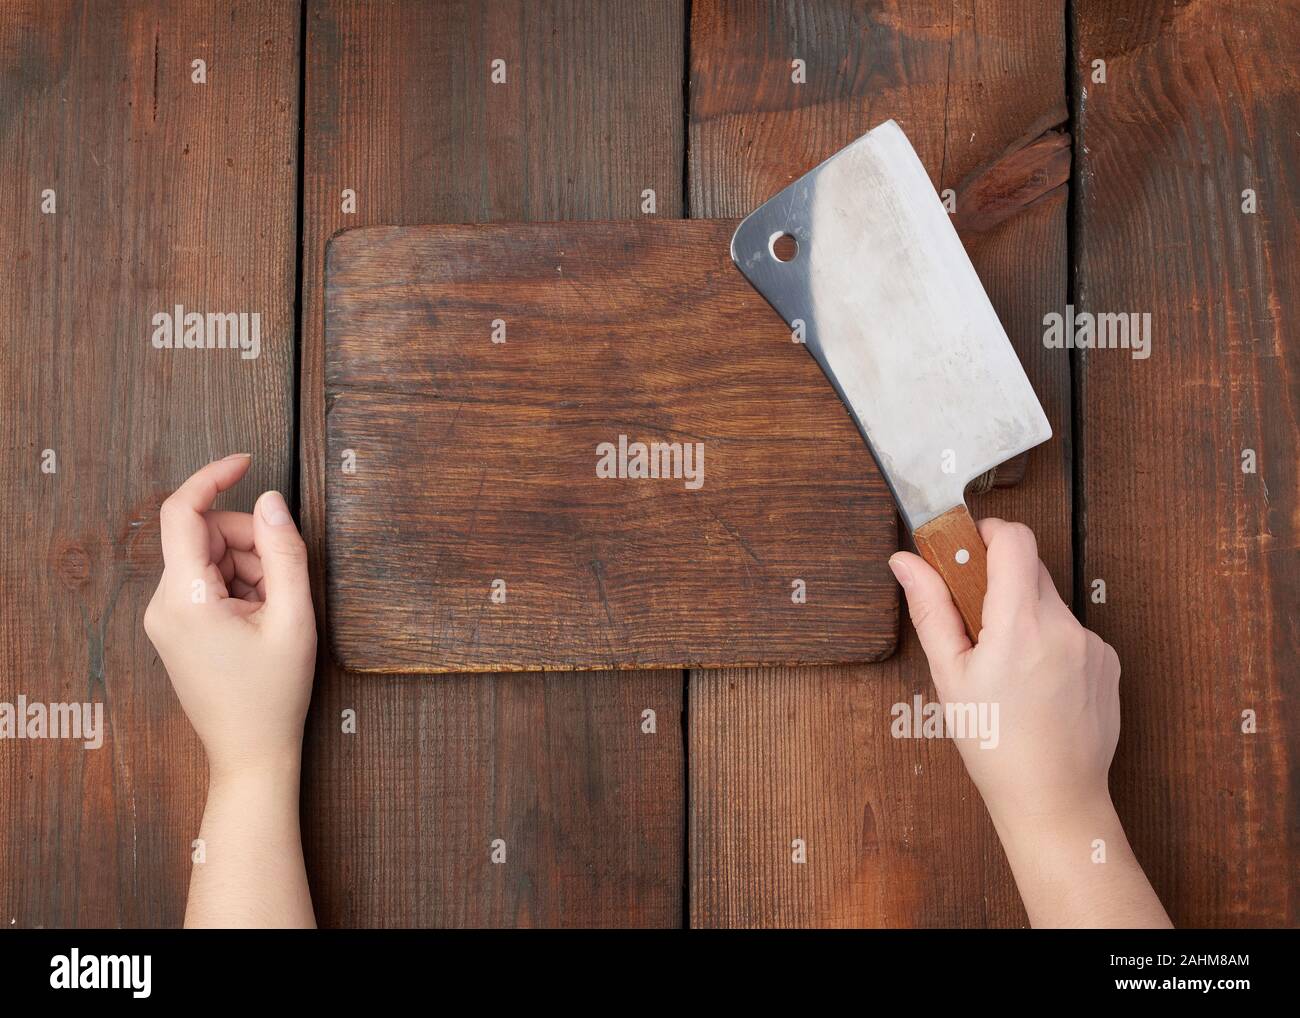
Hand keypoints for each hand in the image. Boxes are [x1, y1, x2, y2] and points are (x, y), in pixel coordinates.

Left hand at [144, 454, 316, 781]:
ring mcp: (166, 618)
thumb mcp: (294, 617)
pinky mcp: (176, 628)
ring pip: (209, 558)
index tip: (246, 462)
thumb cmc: (273, 694)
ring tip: (278, 608)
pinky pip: (206, 583)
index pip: (181, 512)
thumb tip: (271, 501)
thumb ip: (284, 552)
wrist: (251, 753)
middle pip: (204, 535)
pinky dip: (240, 586)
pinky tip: (263, 618)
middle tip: (287, 575)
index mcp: (185, 598)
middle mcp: (163, 604)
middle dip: (250, 540)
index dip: (213, 477)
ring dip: (249, 567)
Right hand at [889, 518, 1118, 829]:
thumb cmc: (994, 745)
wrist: (1054, 800)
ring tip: (1005, 667)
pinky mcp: (1108, 662)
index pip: (1015, 539)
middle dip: (998, 580)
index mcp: (1021, 624)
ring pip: (1050, 602)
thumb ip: (930, 609)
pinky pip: (1071, 631)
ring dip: (1024, 615)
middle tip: (972, 620)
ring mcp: (1093, 644)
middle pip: (1031, 567)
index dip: (989, 532)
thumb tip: (906, 561)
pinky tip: (1034, 685)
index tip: (968, 548)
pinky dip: (1049, 642)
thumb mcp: (949, 676)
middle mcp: (1065, 626)